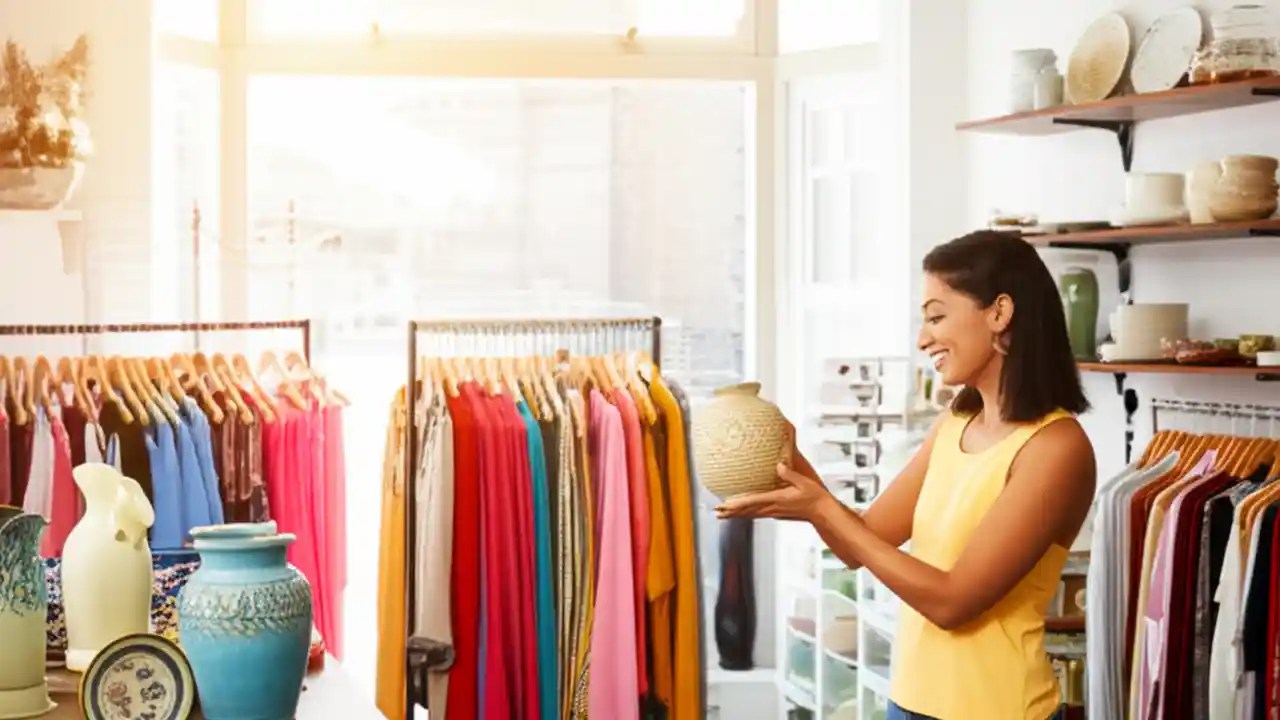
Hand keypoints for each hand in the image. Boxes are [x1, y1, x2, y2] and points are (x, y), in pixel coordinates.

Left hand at [715, 461, 835, 521]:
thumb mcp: (804, 482)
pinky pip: (758, 513)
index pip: (753, 502)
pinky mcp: (777, 513)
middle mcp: (773, 508)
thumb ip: (790, 474)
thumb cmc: (814, 497)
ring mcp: (774, 512)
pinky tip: (742, 512)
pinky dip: (747, 513)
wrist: (822, 512)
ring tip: (724, 515)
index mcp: (777, 500)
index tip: (725, 505)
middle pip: (748, 511)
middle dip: (732, 512)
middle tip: (717, 512)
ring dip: (737, 514)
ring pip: (751, 514)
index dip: (738, 504)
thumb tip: (779, 465)